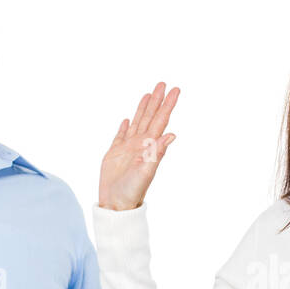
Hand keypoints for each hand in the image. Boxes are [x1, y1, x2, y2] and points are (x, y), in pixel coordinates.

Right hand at [99, 81, 178, 210]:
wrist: (116, 204)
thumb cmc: (132, 191)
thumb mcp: (146, 171)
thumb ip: (157, 152)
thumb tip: (171, 135)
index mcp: (149, 147)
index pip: (160, 121)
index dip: (167, 105)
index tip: (175, 90)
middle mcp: (141, 144)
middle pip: (150, 117)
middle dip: (157, 100)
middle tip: (163, 84)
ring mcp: (128, 148)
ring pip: (137, 122)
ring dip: (143, 108)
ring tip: (149, 95)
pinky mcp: (114, 153)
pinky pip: (120, 135)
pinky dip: (125, 126)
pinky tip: (129, 119)